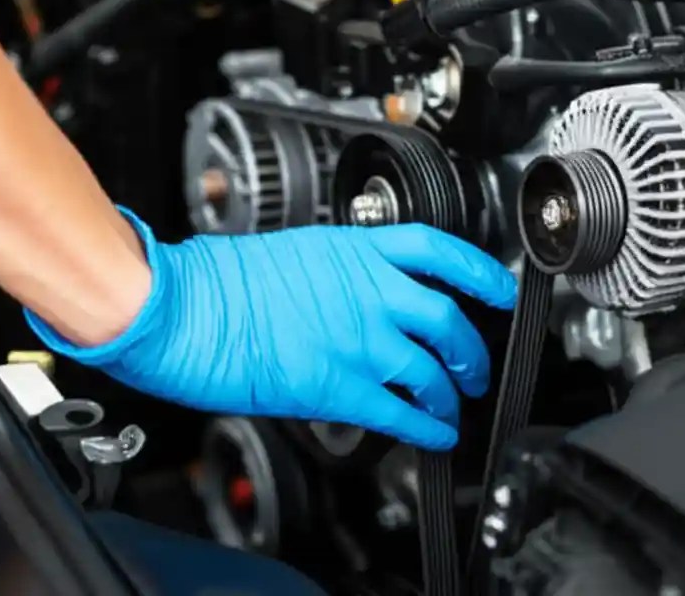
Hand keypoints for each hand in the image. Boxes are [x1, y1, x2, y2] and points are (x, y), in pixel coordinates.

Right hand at [25, 209, 517, 450]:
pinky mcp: (340, 386)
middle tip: (475, 365)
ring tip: (452, 406)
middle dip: (472, 351)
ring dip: (451, 395)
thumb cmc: (220, 281)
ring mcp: (359, 340)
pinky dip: (428, 428)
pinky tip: (434, 434)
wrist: (185, 310)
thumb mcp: (294, 252)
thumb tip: (360, 291)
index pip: (441, 253)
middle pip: (450, 320)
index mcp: (355, 250)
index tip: (500, 287)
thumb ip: (340, 270)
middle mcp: (368, 292)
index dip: (481, 272)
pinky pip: (402, 412)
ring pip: (433, 371)